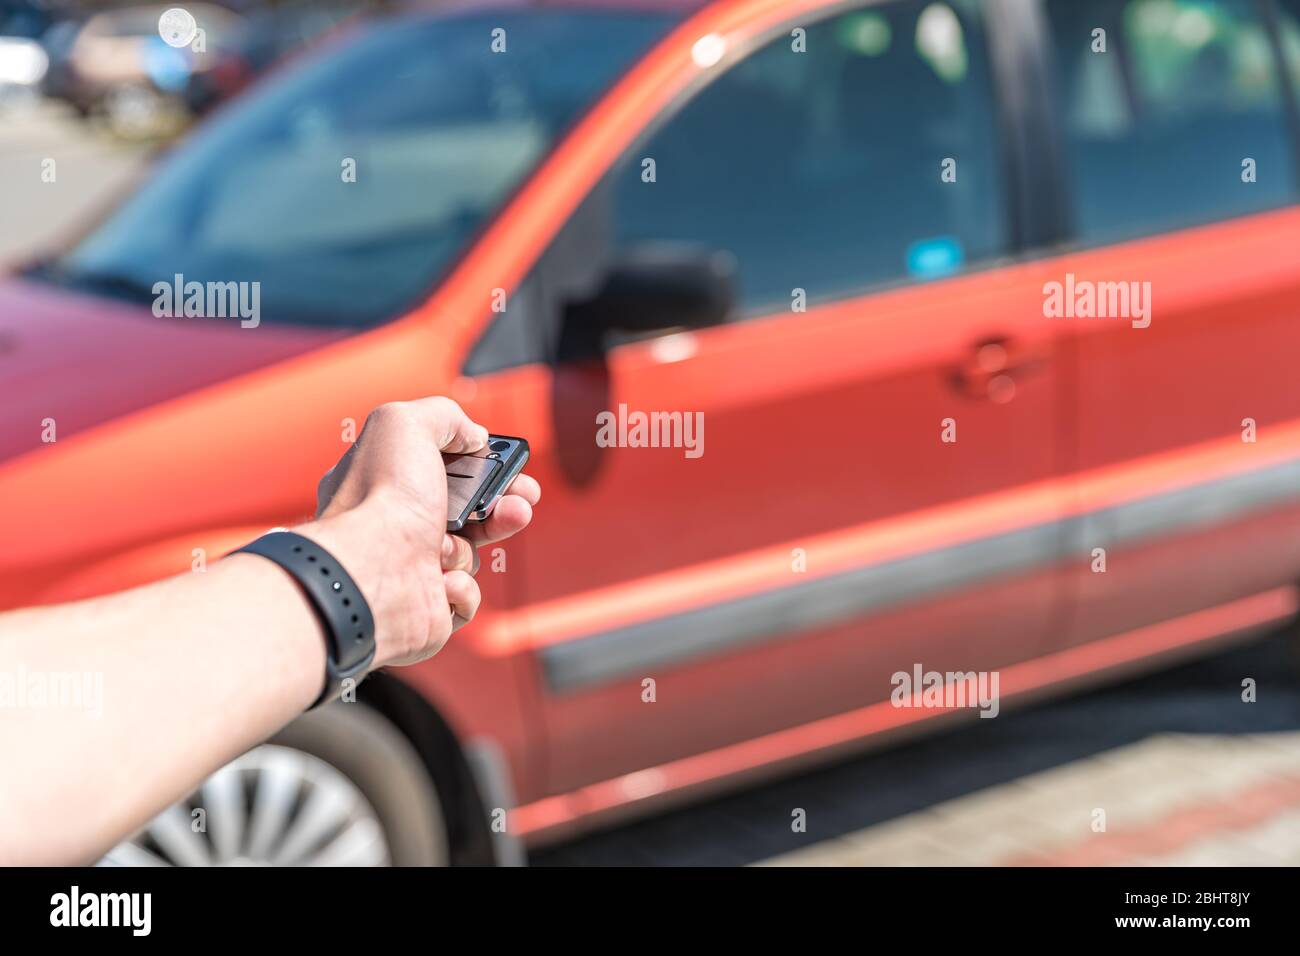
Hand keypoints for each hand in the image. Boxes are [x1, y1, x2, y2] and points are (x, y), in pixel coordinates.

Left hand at [298, 398, 539, 667]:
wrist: (373, 574)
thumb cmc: (382, 498)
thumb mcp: (406, 423)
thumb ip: (444, 417)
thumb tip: (474, 437)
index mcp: (383, 483)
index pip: (439, 468)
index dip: (478, 462)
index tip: (507, 462)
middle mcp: (393, 525)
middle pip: (465, 509)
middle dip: (503, 499)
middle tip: (524, 497)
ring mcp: (410, 569)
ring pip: (470, 552)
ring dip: (486, 536)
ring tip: (493, 526)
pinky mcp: (426, 609)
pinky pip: (464, 598)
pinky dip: (462, 586)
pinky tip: (445, 579)